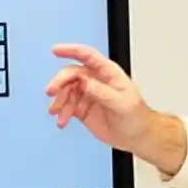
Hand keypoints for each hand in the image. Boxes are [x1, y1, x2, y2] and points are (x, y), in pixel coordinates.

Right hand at [46, 44, 186, 172]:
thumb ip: (103, 92)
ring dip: (59, 100)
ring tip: (57, 113)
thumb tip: (85, 82)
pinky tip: (62, 120)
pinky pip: (66, 106)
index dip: (71, 50)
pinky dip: (61, 112)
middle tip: (51, 91)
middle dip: (60, 81)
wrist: (137, 137)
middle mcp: (95, 80)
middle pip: (72, 73)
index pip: (88, 56)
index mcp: (108, 73)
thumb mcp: (122, 103)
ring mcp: (87, 94)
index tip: (56, 50)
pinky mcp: (82, 108)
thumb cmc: (136, 117)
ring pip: (66, 90)